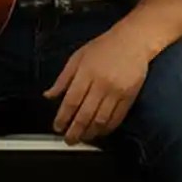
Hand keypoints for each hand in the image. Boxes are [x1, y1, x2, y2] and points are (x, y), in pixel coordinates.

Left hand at [44, 27, 153, 144]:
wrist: (133, 41)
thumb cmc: (103, 47)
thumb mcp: (77, 57)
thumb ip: (63, 78)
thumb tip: (48, 96)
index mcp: (86, 73)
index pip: (71, 101)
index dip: (62, 118)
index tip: (58, 128)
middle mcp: (101, 84)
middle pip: (85, 114)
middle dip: (75, 131)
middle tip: (68, 140)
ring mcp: (117, 92)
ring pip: (101, 120)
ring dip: (90, 133)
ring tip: (83, 138)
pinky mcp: (130, 97)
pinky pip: (117, 118)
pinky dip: (107, 128)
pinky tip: (99, 132)